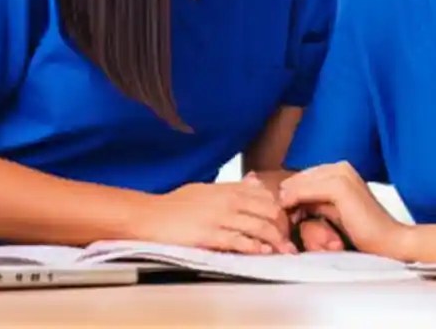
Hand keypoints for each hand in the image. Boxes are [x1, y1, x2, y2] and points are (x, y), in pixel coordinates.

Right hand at [140, 173, 295, 254]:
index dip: (281, 210)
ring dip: (275, 240)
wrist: (148, 215)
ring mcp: (220, 217)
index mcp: (229, 189)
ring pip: (259, 226)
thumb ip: (232, 188)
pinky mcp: (209, 235)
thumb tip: (255, 182)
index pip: (267, 196)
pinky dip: (255, 247)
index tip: (286, 222)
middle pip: (270, 211)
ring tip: (283, 250)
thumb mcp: (207, 189)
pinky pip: (239, 241)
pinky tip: (263, 252)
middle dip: (283, 227)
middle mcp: (228, 200)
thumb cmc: (175, 205)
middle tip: (287, 240)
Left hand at [278, 162, 409, 258]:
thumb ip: (313, 202)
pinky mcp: (341, 187)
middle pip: (299, 176)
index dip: (291, 191)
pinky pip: (307, 189)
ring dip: (288, 197)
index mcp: (341, 170)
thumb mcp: (332, 212)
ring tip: (283, 214)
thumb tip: (286, 200)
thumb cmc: (362, 231)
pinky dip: (295, 199)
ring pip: (301, 181)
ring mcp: (342, 175)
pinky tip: (288, 209)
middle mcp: (342, 167)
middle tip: (280, 213)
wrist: (388, 241)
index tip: (283, 210)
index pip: (303, 176)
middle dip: (287, 193)